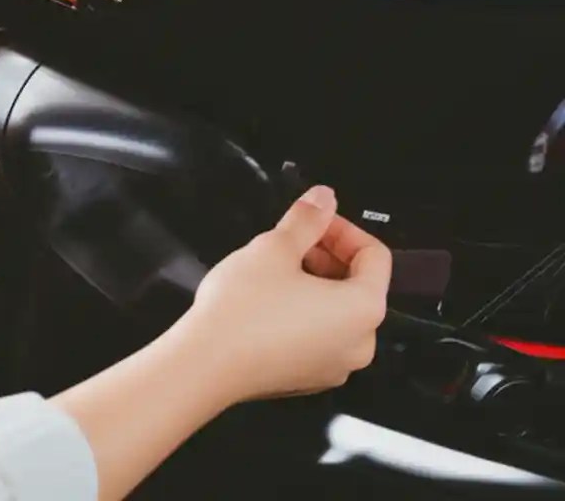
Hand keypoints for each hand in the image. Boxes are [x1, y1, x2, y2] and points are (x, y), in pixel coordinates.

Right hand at [184, 186, 391, 401]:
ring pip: (335, 314)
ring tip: (272, 274)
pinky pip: (316, 338)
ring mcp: (334, 368)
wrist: (204, 366)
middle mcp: (361, 344)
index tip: (310, 221)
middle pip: (358, 286)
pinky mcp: (307, 381)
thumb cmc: (244, 306)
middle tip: (288, 245)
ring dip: (313, 286)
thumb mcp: (274, 248)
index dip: (342, 230)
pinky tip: (265, 306)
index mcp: (365, 309)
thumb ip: (306, 219)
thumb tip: (324, 197)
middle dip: (326, 258)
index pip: (374, 256)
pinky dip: (301, 316)